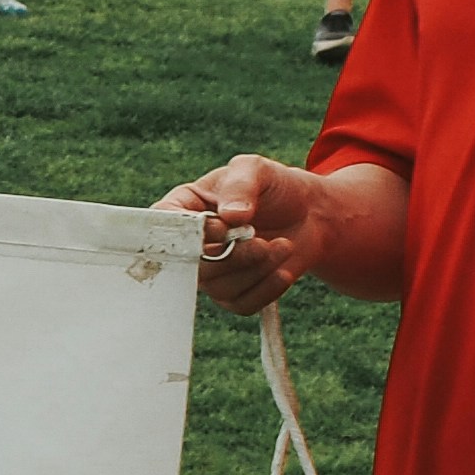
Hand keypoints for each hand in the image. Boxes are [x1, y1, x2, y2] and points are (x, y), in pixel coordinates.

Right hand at [160, 151, 319, 315]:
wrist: (310, 213)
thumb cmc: (275, 186)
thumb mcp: (256, 171)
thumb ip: (240, 186)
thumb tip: (231, 217)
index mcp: (184, 209)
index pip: (165, 228)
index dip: (191, 235)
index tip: (225, 228)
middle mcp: (191, 245)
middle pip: (193, 266)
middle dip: (233, 257)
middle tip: (262, 243)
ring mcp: (212, 272)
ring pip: (219, 289)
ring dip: (256, 271)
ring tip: (283, 247)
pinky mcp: (235, 292)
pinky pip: (242, 304)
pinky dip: (267, 289)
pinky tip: (283, 270)